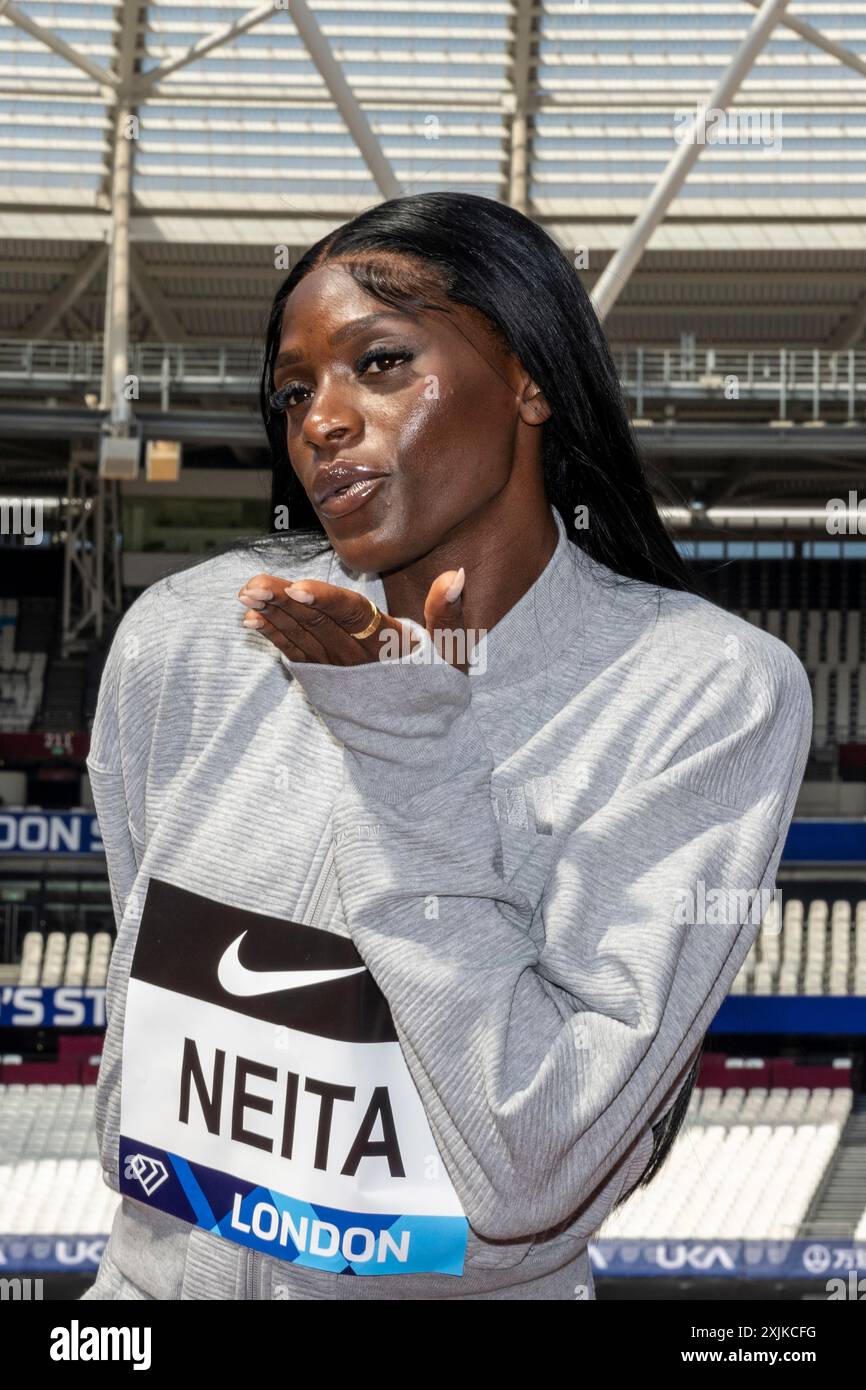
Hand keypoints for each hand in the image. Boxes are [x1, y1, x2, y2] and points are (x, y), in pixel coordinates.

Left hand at [237, 565, 467, 670]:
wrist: (423, 743)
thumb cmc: (440, 688)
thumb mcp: (453, 653)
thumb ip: (448, 614)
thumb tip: (455, 575)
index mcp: (387, 646)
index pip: (352, 616)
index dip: (324, 601)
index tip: (297, 587)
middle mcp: (357, 660)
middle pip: (317, 624)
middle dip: (284, 603)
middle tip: (255, 585)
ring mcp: (336, 674)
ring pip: (301, 639)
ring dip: (271, 616)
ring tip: (246, 596)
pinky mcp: (323, 682)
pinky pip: (295, 655)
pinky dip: (273, 637)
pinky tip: (251, 620)